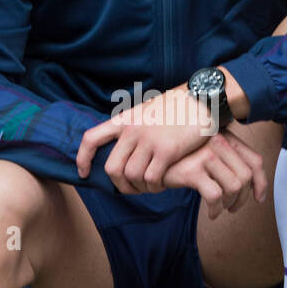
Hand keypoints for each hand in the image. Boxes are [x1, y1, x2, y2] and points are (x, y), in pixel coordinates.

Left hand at [75, 86, 216, 193]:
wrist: (203, 97)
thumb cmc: (179, 105)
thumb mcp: (148, 109)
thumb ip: (135, 125)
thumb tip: (125, 143)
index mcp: (125, 119)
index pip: (91, 138)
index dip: (83, 158)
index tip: (84, 173)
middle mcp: (132, 130)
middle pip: (112, 168)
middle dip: (119, 185)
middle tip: (131, 189)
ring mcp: (149, 140)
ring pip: (132, 176)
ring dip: (140, 187)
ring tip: (151, 186)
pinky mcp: (167, 150)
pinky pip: (151, 179)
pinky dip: (155, 186)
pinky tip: (162, 184)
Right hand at [161, 128, 267, 218]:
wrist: (149, 157)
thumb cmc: (179, 157)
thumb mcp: (205, 152)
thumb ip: (226, 160)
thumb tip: (251, 184)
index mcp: (225, 137)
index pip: (254, 161)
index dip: (261, 183)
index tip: (259, 198)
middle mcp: (218, 142)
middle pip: (246, 176)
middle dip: (243, 198)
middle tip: (233, 208)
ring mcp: (205, 154)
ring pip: (234, 186)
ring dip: (229, 204)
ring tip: (220, 209)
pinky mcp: (191, 170)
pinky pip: (215, 196)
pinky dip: (216, 210)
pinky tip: (211, 213)